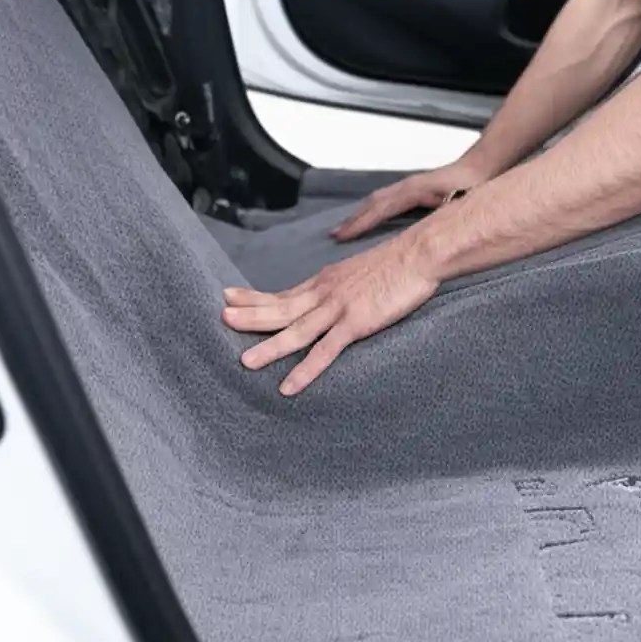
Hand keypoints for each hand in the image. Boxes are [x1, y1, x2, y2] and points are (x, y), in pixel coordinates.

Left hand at [222, 236, 440, 395]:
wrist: (420, 254)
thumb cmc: (398, 263)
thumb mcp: (361, 270)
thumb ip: (344, 283)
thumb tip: (339, 289)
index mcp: (326, 281)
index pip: (284, 292)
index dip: (255, 297)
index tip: (228, 296)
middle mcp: (324, 293)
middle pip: (280, 308)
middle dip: (249, 315)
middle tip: (221, 320)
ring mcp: (338, 308)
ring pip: (295, 331)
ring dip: (269, 346)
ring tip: (245, 361)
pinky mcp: (355, 323)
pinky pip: (325, 351)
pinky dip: (305, 371)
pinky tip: (288, 387)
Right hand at [330, 159, 491, 241]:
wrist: (483, 166)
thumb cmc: (473, 185)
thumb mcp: (457, 201)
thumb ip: (441, 212)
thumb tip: (428, 227)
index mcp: (413, 191)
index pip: (380, 209)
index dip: (361, 223)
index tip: (343, 235)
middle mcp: (407, 186)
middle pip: (373, 203)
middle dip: (353, 220)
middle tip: (335, 235)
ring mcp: (409, 186)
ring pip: (378, 200)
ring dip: (361, 214)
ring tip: (346, 228)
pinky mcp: (414, 189)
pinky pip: (387, 199)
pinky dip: (373, 209)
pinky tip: (371, 218)